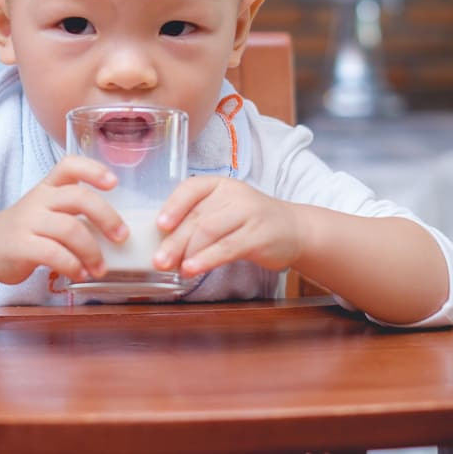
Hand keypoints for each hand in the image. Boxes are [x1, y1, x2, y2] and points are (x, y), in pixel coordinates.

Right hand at [0, 155, 128, 285]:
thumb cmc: (26, 230)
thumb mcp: (46, 209)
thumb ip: (73, 211)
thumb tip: (117, 228)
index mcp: (48, 187)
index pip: (70, 164)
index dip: (94, 170)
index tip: (114, 183)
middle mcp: (39, 200)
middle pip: (78, 197)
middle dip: (107, 217)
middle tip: (122, 237)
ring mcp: (28, 222)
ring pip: (70, 229)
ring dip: (92, 251)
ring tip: (100, 268)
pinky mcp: (20, 247)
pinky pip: (53, 254)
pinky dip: (72, 265)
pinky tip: (80, 273)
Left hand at [153, 176, 302, 277]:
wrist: (294, 230)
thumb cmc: (249, 222)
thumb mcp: (224, 210)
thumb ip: (197, 219)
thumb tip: (163, 243)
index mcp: (219, 184)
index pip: (191, 188)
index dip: (173, 206)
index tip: (159, 225)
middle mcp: (234, 194)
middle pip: (198, 216)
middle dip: (174, 241)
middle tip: (158, 260)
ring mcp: (248, 213)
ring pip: (210, 231)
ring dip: (187, 252)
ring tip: (172, 267)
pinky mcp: (259, 236)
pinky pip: (227, 248)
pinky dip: (206, 259)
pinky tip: (193, 269)